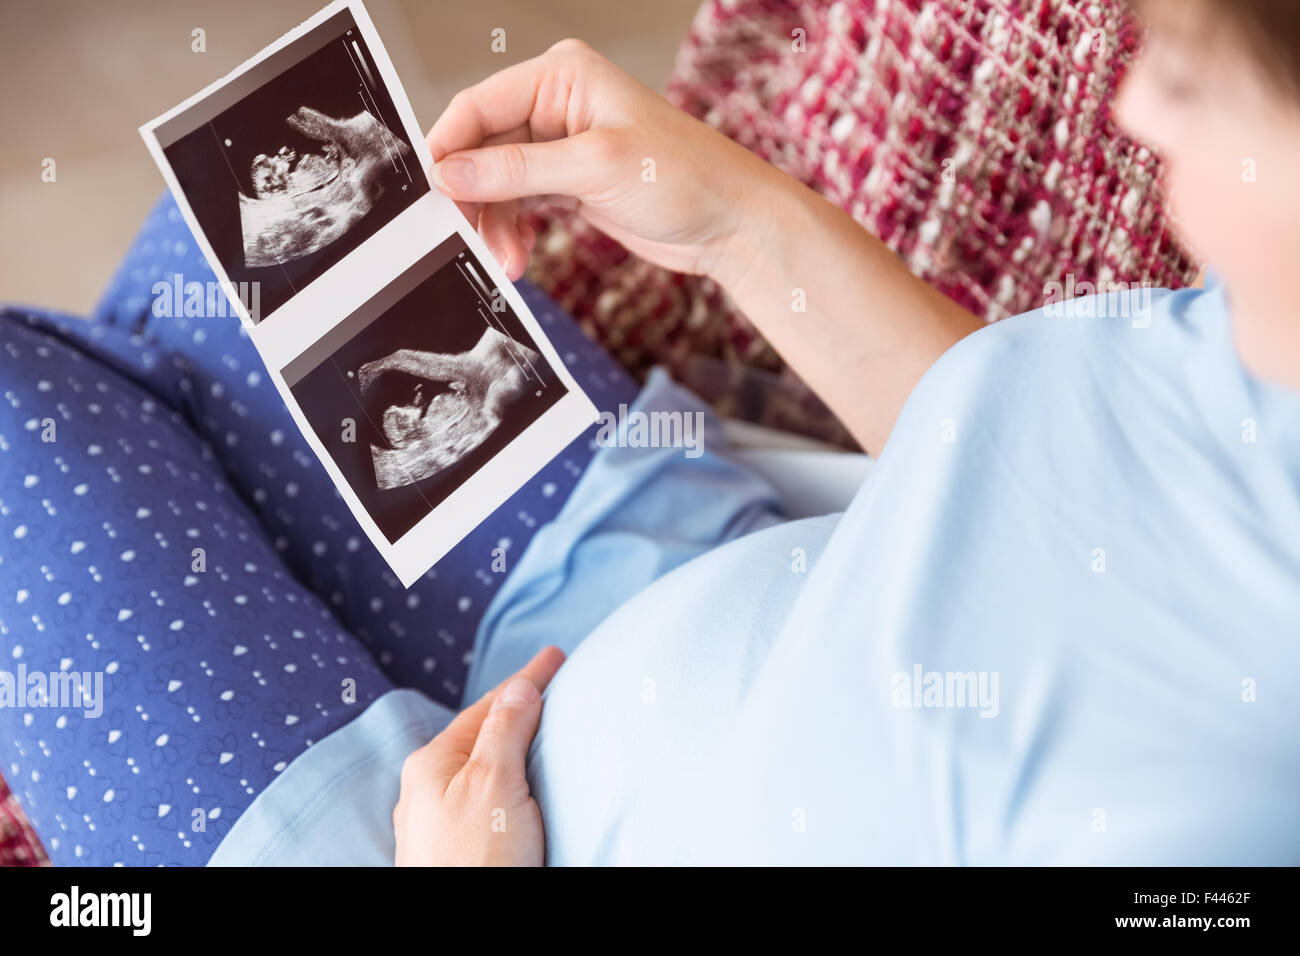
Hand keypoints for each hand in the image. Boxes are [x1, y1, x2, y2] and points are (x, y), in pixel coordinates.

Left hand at [393, 646, 564, 865]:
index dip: (526, 679)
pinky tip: (514, 785)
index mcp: (431, 763)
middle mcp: (425, 789)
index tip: (557, 656)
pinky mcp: (450, 850)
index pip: (488, 705)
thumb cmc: (474, 861)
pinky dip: (503, 777)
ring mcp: (434, 822)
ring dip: (507, 744)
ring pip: (477, 767)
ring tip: (536, 727)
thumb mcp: (494, 784)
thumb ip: (506, 731)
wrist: (458, 932)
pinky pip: (479, 796)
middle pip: (479, 733)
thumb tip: (520, 686)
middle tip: (549, 684)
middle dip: (514, 708)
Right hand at [426, 38, 781, 283]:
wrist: (731, 224)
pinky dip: (513, 229)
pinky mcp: (571, 182)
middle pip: (483, 146)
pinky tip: (517, 255)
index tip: (432, 193)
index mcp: (562, 76)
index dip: (449, 148)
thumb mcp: (593, 169)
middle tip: (467, 238)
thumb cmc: (684, 178)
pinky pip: (520, 202)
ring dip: (494, 222)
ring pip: (498, 181)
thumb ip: (517, 171)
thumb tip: (450, 173)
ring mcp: (563, 145)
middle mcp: (558, 104)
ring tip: (505, 260)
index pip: (479, 104)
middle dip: (474, 196)